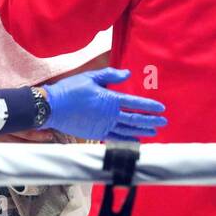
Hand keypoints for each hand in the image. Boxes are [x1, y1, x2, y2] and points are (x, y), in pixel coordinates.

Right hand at [42, 68, 166, 141]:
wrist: (52, 107)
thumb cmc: (71, 89)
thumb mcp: (91, 77)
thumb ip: (110, 75)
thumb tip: (128, 74)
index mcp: (110, 99)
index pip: (135, 103)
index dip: (149, 106)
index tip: (161, 109)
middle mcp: (109, 115)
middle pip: (135, 119)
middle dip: (151, 120)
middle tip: (163, 122)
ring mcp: (103, 126)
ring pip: (127, 130)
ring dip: (142, 131)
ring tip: (154, 132)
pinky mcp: (96, 134)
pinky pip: (116, 139)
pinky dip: (127, 140)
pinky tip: (136, 141)